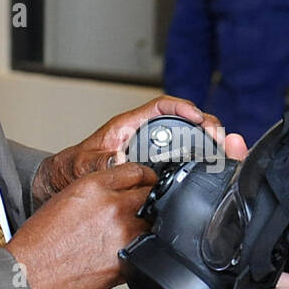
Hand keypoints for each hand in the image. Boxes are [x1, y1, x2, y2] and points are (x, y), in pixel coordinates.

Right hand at [7, 162, 155, 288]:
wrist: (30, 272)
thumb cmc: (40, 240)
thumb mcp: (66, 199)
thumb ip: (97, 191)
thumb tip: (118, 191)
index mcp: (95, 186)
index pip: (136, 171)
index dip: (145, 177)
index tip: (148, 181)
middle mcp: (112, 206)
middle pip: (151, 195)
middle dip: (150, 200)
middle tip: (145, 207)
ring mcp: (122, 234)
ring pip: (153, 224)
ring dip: (146, 227)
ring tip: (128, 234)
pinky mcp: (126, 261)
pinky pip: (145, 250)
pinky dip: (138, 250)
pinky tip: (120, 252)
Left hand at [32, 95, 246, 203]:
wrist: (66, 181)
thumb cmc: (73, 168)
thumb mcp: (85, 165)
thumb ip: (101, 162)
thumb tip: (118, 160)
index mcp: (129, 126)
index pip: (161, 107)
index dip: (183, 108)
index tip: (199, 118)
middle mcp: (143, 134)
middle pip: (181, 122)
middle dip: (204, 126)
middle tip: (220, 138)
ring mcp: (150, 149)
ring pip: (185, 139)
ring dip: (205, 142)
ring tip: (223, 151)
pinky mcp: (153, 164)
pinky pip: (180, 157)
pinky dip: (197, 159)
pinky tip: (208, 168)